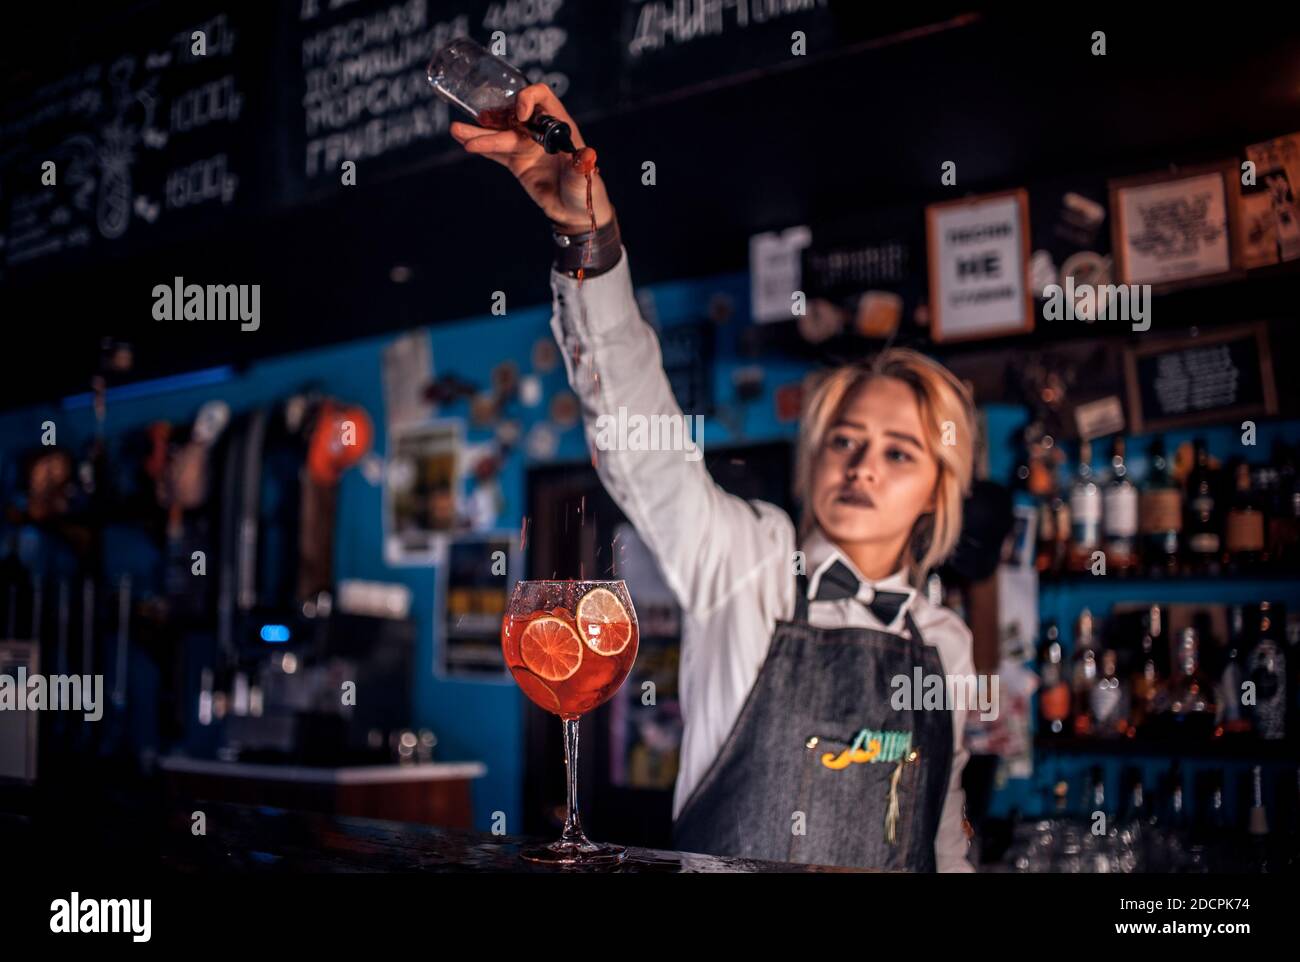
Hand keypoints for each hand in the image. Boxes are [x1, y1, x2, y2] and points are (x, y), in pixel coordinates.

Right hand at [449, 83, 614, 233]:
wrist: (574, 213)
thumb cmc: (585, 191)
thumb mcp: (584, 177)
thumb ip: (582, 166)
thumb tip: (587, 155)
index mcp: (559, 126)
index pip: (542, 99)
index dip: (529, 99)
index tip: (520, 113)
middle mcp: (539, 132)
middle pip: (513, 115)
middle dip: (495, 116)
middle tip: (479, 118)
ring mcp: (525, 146)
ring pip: (499, 134)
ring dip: (478, 132)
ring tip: (455, 130)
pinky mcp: (515, 162)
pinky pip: (495, 151)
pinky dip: (479, 146)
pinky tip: (461, 139)